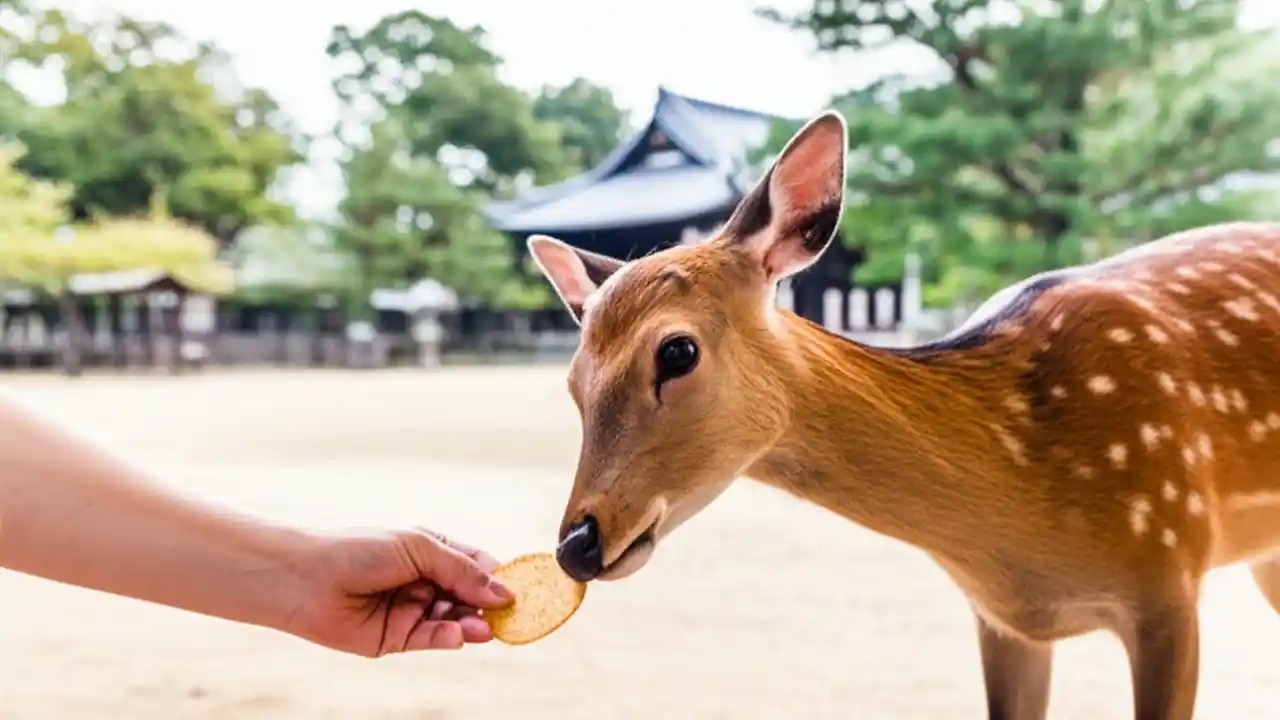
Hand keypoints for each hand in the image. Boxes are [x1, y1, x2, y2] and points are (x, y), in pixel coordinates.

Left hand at [285, 528, 513, 656]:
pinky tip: (458, 634)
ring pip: (454, 620)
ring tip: (484, 627)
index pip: (476, 566)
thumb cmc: (359, 549)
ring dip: (472, 623)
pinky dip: (448, 637)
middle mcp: (424, 582)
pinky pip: (431, 638)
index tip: (523, 589)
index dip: (499, 577)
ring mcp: (411, 610)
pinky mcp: (396, 638)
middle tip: (509, 615)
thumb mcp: (419, 548)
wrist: (306, 577)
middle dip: (489, 605)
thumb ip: (461, 571)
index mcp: (431, 553)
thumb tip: (503, 591)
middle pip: (470, 596)